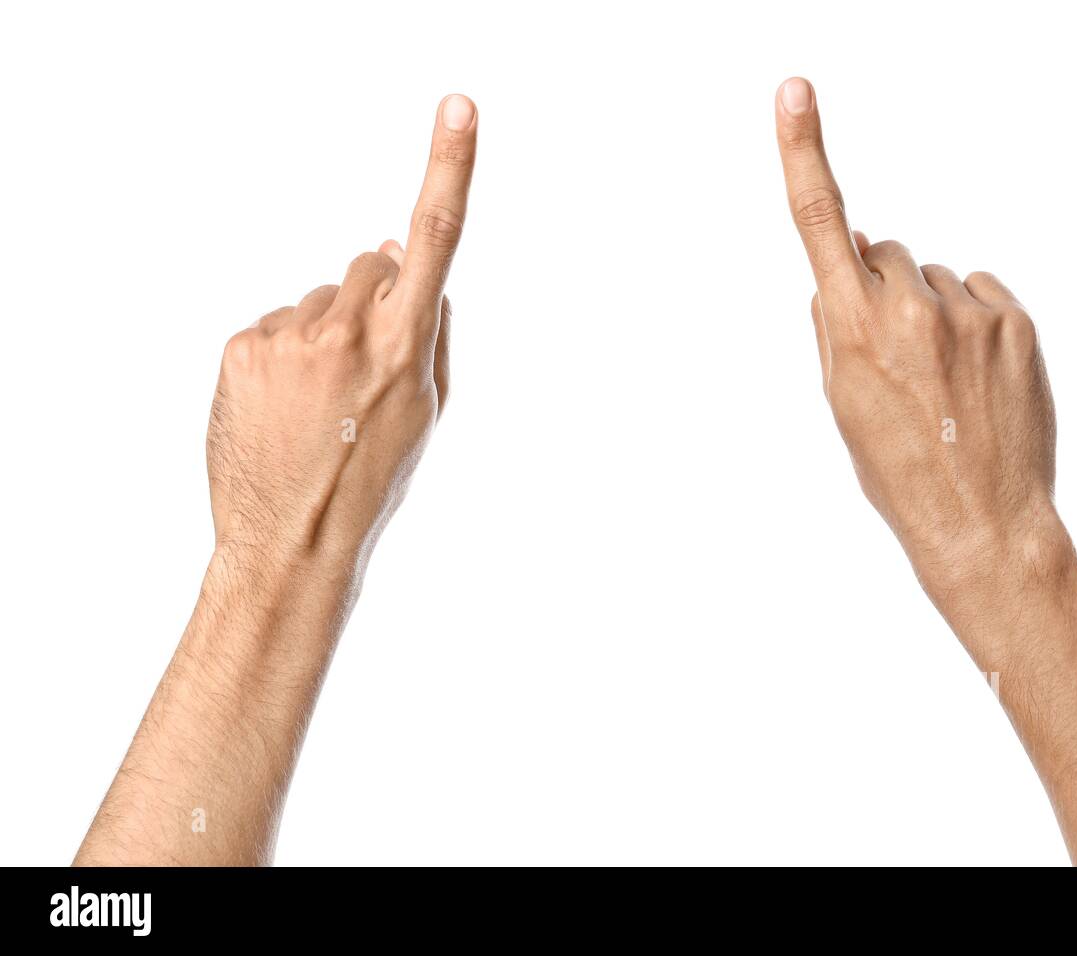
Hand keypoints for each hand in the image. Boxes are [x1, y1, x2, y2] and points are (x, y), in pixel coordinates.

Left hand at [208, 93, 476, 565]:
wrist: (293, 539)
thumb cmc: (373, 477)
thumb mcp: (427, 411)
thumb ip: (430, 328)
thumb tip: (393, 248)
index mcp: (408, 348)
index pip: (435, 241)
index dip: (450, 168)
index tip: (459, 110)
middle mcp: (350, 331)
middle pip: (368, 267)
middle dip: (372, 301)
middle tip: (361, 373)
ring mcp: (291, 335)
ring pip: (320, 298)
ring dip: (324, 332)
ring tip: (317, 402)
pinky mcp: (244, 345)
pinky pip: (277, 322)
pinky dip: (284, 352)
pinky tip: (285, 403)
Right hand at [774, 77, 1061, 593]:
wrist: (983, 525)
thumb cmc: (900, 473)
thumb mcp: (842, 406)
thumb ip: (834, 327)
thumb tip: (842, 269)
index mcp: (853, 332)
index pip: (821, 224)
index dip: (804, 152)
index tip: (795, 93)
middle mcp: (909, 309)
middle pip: (884, 251)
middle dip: (882, 285)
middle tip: (897, 356)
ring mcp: (968, 312)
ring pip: (934, 275)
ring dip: (932, 310)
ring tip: (943, 380)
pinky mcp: (1014, 320)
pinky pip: (980, 291)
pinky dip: (973, 319)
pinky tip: (974, 373)